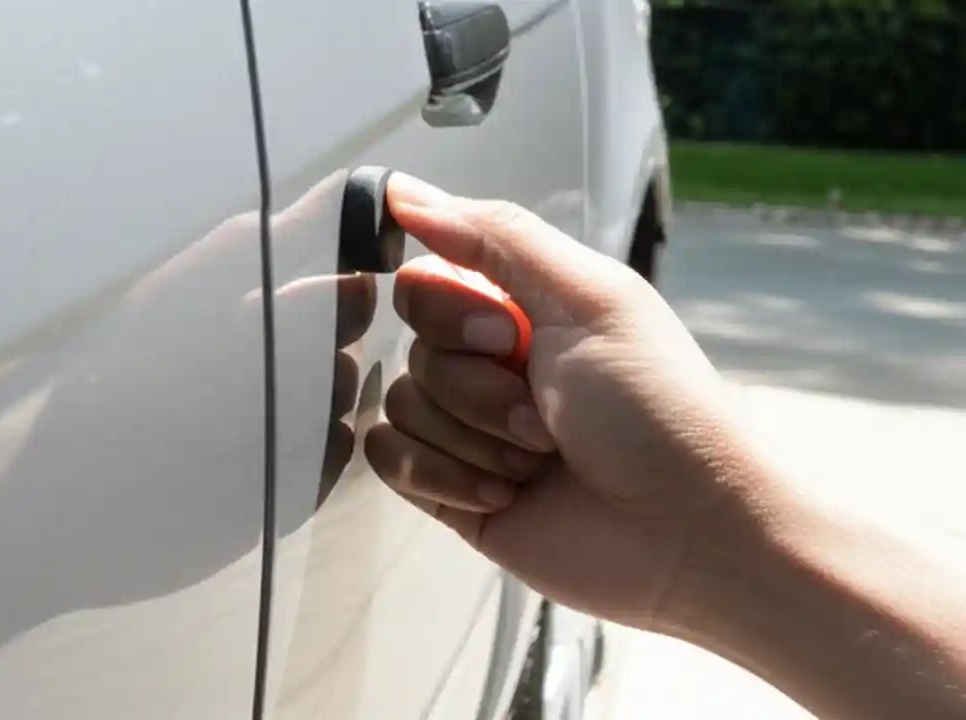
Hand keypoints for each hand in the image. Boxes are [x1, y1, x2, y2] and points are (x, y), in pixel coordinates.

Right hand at [365, 174, 770, 628]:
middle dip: (474, 388)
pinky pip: (389, 461)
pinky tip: (501, 495)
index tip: (508, 336)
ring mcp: (472, 430)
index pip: (425, 282)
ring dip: (471, 439)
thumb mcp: (587, 299)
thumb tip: (403, 189)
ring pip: (402, 408)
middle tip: (544, 417)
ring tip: (536, 462)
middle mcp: (494, 365)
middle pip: (412, 349)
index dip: (452, 313)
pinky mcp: (454, 492)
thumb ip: (493, 235)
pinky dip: (440, 477)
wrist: (687, 536)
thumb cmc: (658, 412)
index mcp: (526, 309)